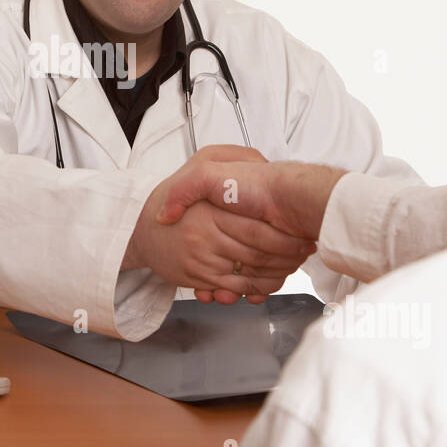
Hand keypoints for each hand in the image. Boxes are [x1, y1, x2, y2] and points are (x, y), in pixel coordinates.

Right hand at [122, 146, 316, 301]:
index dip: (287, 237)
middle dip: (288, 257)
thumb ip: (233, 157)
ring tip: (291, 267)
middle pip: (260, 255)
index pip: (259, 230)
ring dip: (276, 275)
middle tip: (304, 253)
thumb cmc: (174, 197)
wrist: (141, 231)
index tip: (304, 237)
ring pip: (251, 275)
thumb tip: (263, 161)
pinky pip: (235, 288)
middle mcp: (206, 237)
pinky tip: (266, 283)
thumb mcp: (201, 165)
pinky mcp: (200, 278)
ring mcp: (203, 260)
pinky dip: (255, 289)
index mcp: (212, 210)